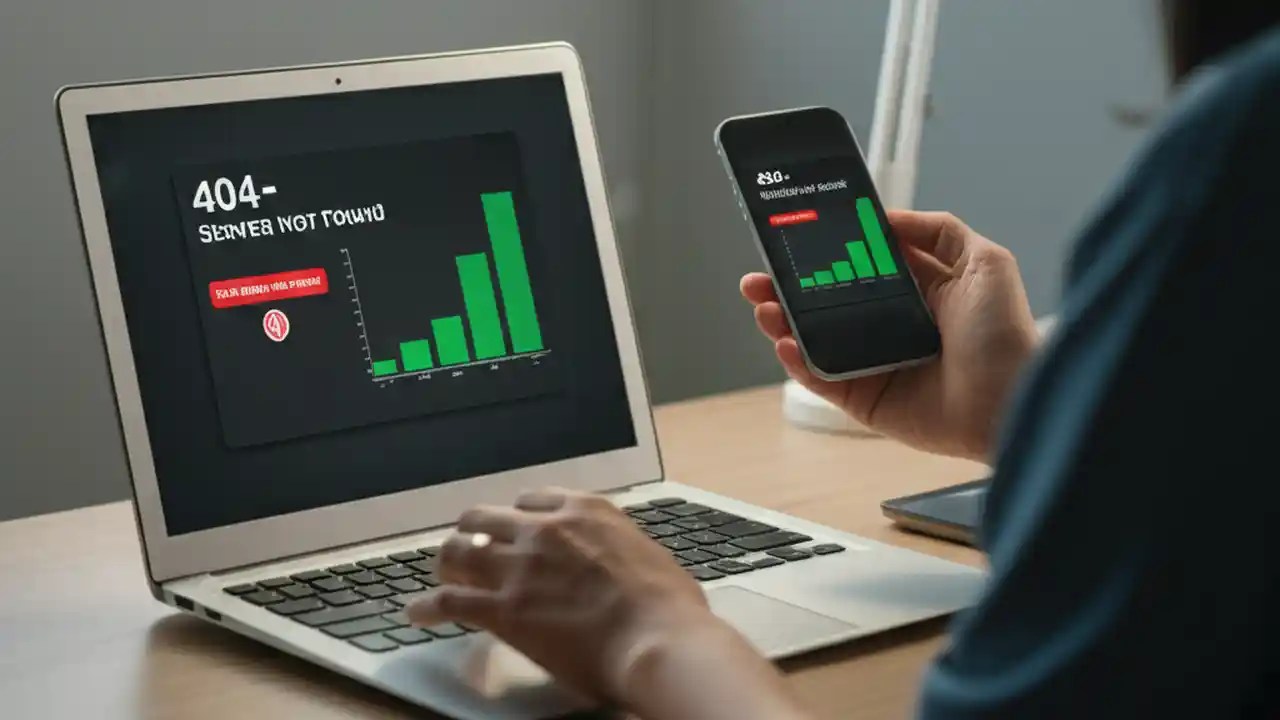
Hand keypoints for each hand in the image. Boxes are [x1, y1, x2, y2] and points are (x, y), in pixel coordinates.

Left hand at [407, 489, 809, 719]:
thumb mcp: (648, 555)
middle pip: (486, 516)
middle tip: (470, 549)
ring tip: (441, 576)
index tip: (514, 530)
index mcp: (584, 509)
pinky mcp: (503, 608)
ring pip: (459, 550)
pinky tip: (418, 614)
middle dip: (474, 531)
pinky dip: (427, 607)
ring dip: (446, 563)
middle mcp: (545, 528)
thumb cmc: (670, 608)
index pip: (531, 499)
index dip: (518, 517)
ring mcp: (520, 566)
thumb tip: (626, 563)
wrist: (659, 641)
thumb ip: (622, 548)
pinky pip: (449, 601)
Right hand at [743, 211, 1036, 460]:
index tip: (796, 238)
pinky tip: (785, 342)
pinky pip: (820, 378)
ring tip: (763, 305)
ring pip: (814, 339)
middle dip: (788, 288)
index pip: (857, 267)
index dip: (826, 254)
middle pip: (826, 302)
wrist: (1010, 402)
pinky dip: (797, 362)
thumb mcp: (985, 262)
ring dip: (782, 321)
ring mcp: (873, 364)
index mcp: (915, 293)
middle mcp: (890, 327)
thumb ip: (939, 230)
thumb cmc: (1005, 336)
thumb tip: (888, 217)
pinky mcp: (864, 399)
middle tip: (759, 276)